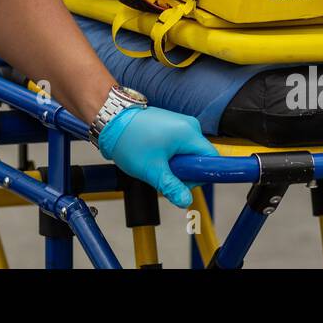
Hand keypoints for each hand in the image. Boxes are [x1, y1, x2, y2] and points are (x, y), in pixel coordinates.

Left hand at [97, 106, 217, 207]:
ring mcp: (181, 123)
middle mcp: (189, 125)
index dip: (200, 175)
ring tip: (155, 164)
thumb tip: (185, 201)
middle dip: (184, 172)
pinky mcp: (172, 125)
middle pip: (200, 158)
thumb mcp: (152, 169)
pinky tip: (155, 157)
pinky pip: (180, 147)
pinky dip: (170, 156)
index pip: (211, 159)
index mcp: (189, 132)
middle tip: (162, 174)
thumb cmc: (130, 140)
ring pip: (189, 154)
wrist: (111, 120)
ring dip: (176, 165)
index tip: (182, 181)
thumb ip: (172, 187)